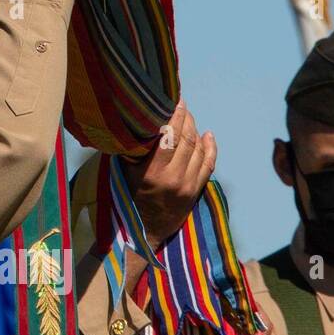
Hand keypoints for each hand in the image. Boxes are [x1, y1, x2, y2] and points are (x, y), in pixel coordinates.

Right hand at [123, 99, 215, 249]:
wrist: (143, 233)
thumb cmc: (128, 198)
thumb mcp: (123, 173)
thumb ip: (132, 150)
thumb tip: (136, 121)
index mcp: (151, 173)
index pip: (169, 135)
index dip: (175, 114)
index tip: (175, 100)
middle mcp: (172, 179)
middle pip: (186, 138)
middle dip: (186, 118)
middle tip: (182, 106)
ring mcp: (186, 186)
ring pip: (198, 148)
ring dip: (196, 130)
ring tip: (189, 120)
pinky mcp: (195, 193)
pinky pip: (209, 164)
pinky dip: (210, 147)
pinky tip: (207, 135)